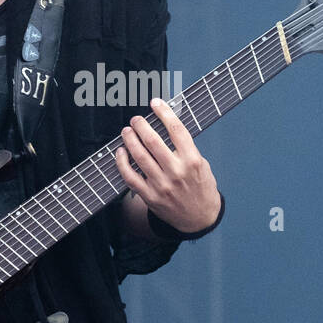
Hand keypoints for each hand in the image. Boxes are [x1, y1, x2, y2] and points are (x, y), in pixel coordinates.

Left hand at [114, 97, 221, 233]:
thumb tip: (167, 125)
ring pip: (139, 156)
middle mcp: (177, 172)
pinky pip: (130, 177)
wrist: (199, 219)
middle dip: (141, 125)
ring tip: (127, 131)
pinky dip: (122, 162)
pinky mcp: (150, 197)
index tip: (155, 102)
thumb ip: (186, 148)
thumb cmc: (201, 188)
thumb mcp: (202, 165)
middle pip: (153, 141)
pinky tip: (121, 152)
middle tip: (136, 119)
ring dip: (130, 140)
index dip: (164, 112)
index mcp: (193, 161)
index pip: (177, 130)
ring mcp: (162, 185)